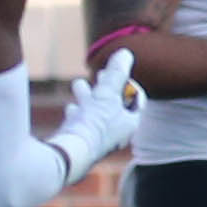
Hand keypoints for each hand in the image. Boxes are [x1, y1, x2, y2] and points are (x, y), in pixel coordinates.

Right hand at [53, 47, 144, 170]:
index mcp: (129, 123)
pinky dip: (78, 113)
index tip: (116, 71)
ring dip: (88, 97)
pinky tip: (70, 108)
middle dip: (105, 87)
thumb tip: (126, 53)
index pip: (136, 100)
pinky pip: (82, 125)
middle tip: (99, 73)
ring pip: (96, 114)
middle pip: (115, 106)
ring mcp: (98, 141)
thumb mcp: (106, 93)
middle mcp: (117, 135)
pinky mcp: (82, 144)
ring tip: (78, 84)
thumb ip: (116, 73)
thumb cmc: (93, 124)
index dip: (127, 82)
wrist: (70, 153)